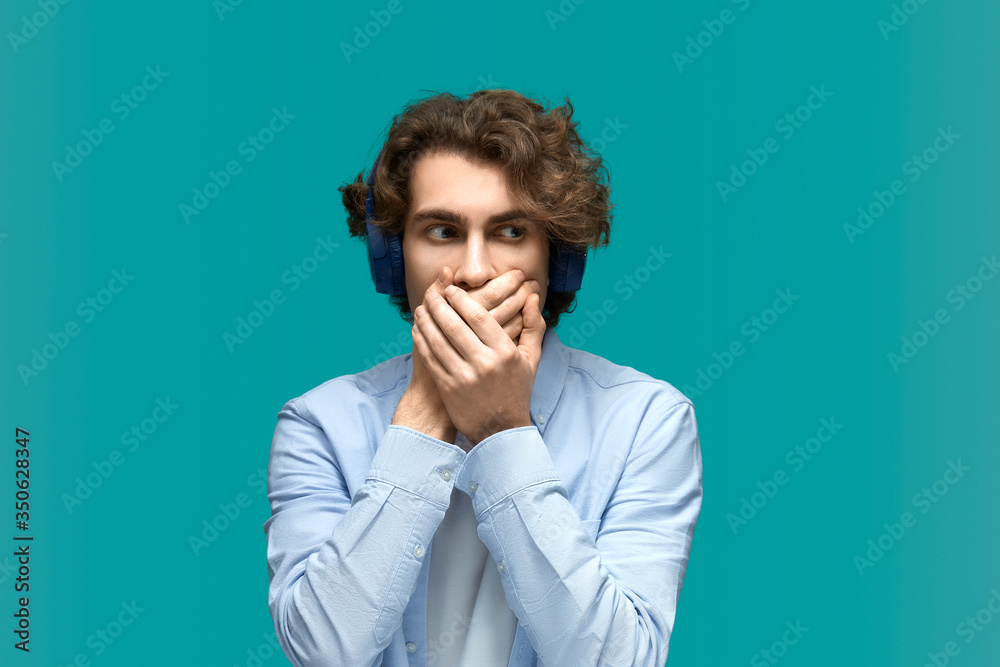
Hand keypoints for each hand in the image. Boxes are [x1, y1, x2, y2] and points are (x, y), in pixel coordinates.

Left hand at [411, 272, 545, 447]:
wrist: (500, 429)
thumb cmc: (517, 390)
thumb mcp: (531, 358)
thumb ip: (534, 325)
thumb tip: (534, 296)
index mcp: (505, 352)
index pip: (478, 316)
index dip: (461, 299)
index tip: (450, 289)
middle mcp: (484, 363)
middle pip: (454, 325)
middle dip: (438, 305)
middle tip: (430, 294)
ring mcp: (464, 377)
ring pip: (438, 340)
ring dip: (425, 321)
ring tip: (420, 308)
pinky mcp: (448, 389)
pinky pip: (430, 359)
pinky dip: (421, 342)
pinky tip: (417, 330)